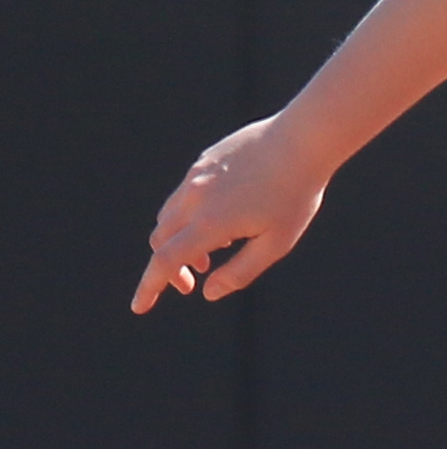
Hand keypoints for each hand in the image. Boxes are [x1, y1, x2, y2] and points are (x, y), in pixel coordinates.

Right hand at [132, 115, 328, 313]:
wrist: (303, 141)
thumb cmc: (295, 195)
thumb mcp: (277, 243)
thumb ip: (240, 272)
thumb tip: (208, 292)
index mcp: (210, 222)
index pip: (165, 262)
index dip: (149, 287)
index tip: (140, 307)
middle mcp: (195, 198)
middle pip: (161, 240)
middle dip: (169, 267)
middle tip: (191, 282)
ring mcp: (197, 176)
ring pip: (169, 215)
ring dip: (179, 239)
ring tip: (216, 248)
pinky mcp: (204, 161)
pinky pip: (184, 194)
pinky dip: (190, 215)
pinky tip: (224, 216)